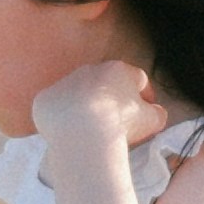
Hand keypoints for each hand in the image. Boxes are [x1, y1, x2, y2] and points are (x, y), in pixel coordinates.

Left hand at [27, 51, 159, 156]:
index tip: (146, 109)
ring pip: (78, 93)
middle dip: (111, 99)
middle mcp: (90, 70)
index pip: (137, 79)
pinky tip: (69, 133)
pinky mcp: (45, 98)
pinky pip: (58, 107)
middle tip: (115, 121)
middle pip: (105, 83)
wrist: (80, 132)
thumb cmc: (120, 123)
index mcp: (119, 71)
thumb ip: (158, 113)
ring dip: (85, 106)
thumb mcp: (152, 121)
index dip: (144, 94)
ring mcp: (65, 82)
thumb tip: (155, 111)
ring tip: (89, 129)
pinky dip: (63, 117)